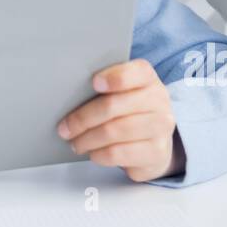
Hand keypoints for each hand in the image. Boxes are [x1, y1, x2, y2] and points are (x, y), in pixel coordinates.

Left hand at [56, 59, 179, 182]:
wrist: (156, 142)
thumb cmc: (130, 112)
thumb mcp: (123, 94)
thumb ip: (104, 89)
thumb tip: (69, 94)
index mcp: (148, 79)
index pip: (137, 71)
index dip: (115, 77)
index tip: (93, 83)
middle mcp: (158, 100)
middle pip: (114, 106)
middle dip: (84, 118)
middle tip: (65, 128)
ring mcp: (161, 127)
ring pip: (114, 131)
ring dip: (88, 139)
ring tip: (75, 143)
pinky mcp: (156, 152)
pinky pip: (119, 153)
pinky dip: (99, 154)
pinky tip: (92, 153)